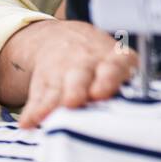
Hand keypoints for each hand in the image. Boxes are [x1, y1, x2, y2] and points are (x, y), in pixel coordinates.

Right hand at [0, 20, 137, 128]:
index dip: (107, 79)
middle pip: (81, 75)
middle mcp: (87, 64)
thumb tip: (133, 112)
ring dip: (52, 103)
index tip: (100, 93)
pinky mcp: (44, 84)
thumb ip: (125, 88)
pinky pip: (39, 98)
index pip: (113, 67)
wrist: (66, 39)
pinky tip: (27, 122)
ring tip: (45, 117)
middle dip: (77, 89)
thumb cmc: (104, 64)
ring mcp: (63, 73)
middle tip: (73, 101)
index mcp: (114, 61)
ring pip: (58, 87)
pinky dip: (33, 111)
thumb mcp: (119, 66)